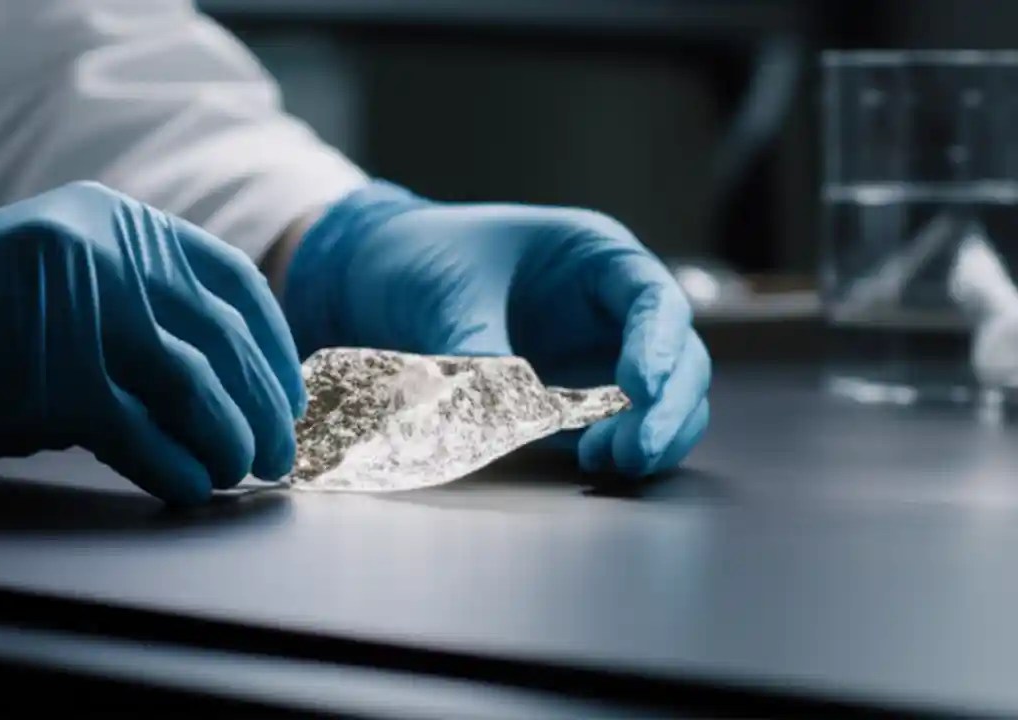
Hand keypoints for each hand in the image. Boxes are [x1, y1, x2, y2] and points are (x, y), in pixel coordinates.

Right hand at [0, 181, 303, 503]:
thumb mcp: (58, 284)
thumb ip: (136, 306)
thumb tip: (232, 379)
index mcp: (114, 221)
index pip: (231, 281)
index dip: (272, 346)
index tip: (286, 395)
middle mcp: (104, 250)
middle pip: (223, 337)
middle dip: (262, 406)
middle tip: (277, 455)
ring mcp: (77, 308)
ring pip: (195, 386)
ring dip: (229, 441)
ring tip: (239, 475)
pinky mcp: (51, 375)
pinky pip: (144, 433)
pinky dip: (178, 469)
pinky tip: (187, 489)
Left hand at [284, 182, 708, 475]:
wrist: (374, 277)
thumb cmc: (422, 257)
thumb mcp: (447, 292)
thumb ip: (478, 348)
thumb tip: (496, 412)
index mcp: (594, 257)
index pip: (653, 299)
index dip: (659, 345)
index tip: (641, 387)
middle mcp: (609, 308)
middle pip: (678, 357)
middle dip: (668, 406)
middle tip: (634, 449)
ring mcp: (596, 355)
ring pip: (660, 400)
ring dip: (650, 434)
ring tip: (608, 461)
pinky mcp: (571, 398)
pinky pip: (615, 427)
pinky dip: (618, 448)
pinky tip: (591, 463)